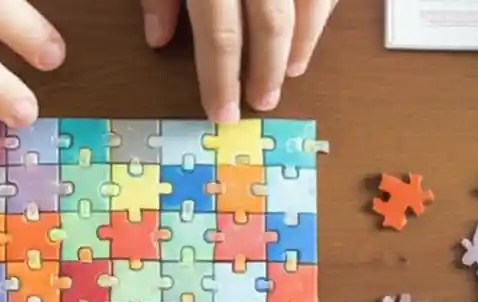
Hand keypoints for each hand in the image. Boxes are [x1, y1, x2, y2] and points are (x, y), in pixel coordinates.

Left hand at [140, 1, 339, 122]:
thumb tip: (157, 37)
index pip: (220, 34)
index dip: (221, 79)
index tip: (222, 114)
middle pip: (272, 24)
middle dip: (268, 69)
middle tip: (264, 102)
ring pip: (310, 4)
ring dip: (304, 43)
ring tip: (292, 69)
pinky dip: (320, 12)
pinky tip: (310, 26)